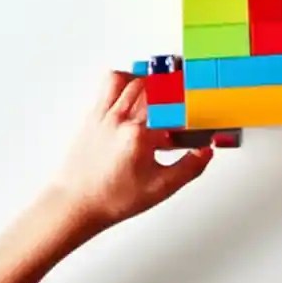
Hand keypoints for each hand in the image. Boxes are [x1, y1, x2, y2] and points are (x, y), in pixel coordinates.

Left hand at [50, 71, 212, 228]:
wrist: (76, 204)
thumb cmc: (112, 199)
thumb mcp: (160, 189)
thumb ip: (188, 168)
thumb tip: (205, 152)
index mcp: (139, 135)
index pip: (173, 110)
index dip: (191, 108)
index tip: (200, 114)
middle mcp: (120, 119)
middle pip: (152, 86)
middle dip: (172, 88)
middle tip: (184, 97)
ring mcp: (104, 114)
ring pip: (127, 78)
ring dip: (146, 80)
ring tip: (159, 91)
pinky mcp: (93, 115)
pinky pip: (108, 86)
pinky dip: (124, 82)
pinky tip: (134, 98)